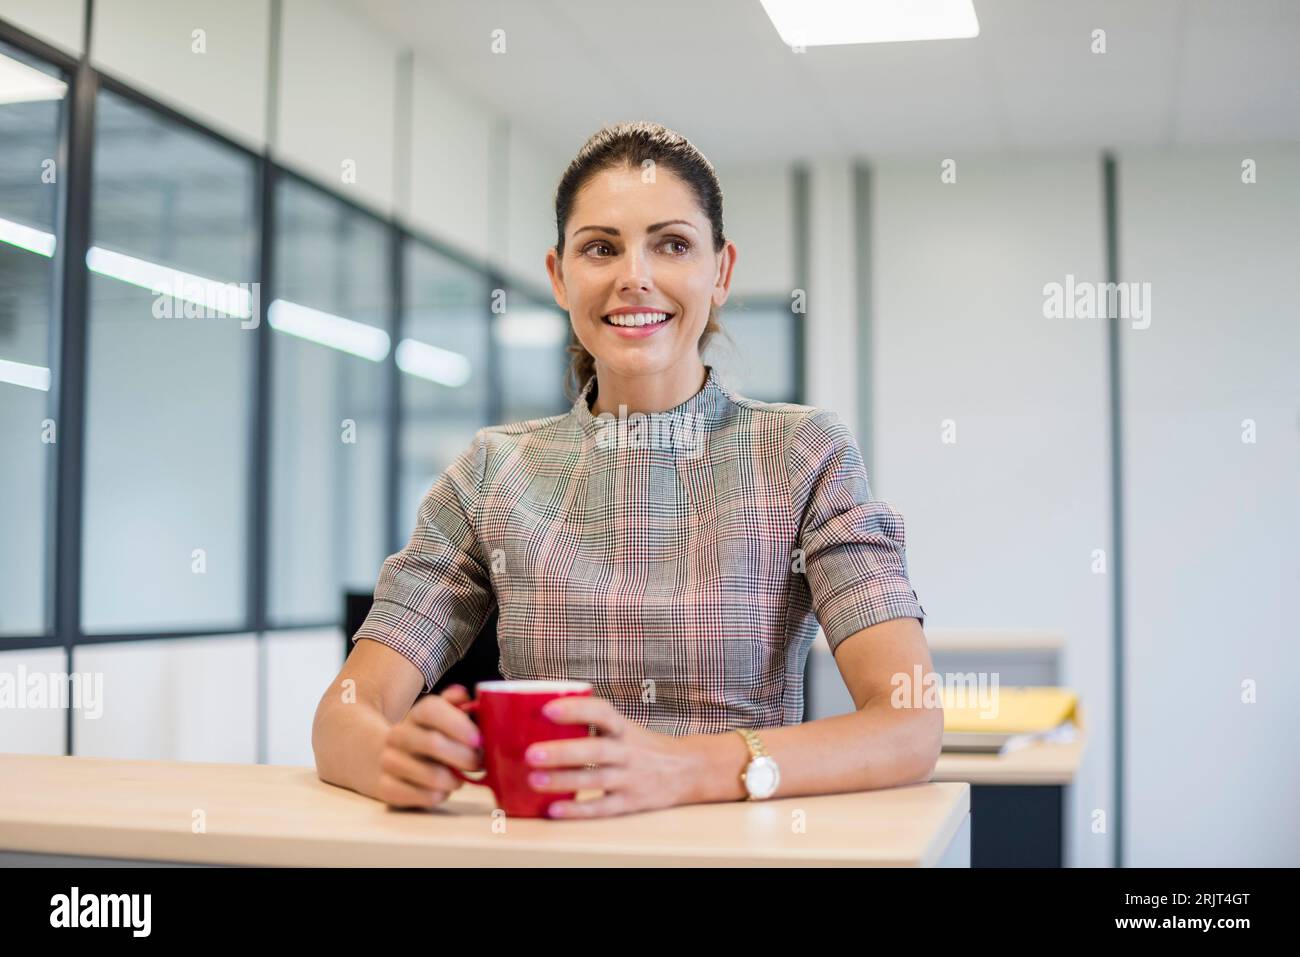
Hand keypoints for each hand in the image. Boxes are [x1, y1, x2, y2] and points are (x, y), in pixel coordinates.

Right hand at [376, 684, 481, 809]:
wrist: (392, 761)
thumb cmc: (431, 738)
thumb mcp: (444, 717)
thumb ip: (457, 704)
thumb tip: (466, 695)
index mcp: (416, 714)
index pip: (432, 709)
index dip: (458, 724)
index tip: (478, 739)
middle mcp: (398, 735)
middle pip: (433, 743)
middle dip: (464, 756)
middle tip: (478, 763)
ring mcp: (389, 761)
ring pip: (432, 775)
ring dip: (455, 779)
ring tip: (459, 777)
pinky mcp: (387, 788)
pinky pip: (425, 796)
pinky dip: (441, 795)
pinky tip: (442, 789)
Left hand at [524, 695, 696, 817]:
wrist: (689, 770)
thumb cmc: (645, 746)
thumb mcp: (627, 729)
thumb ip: (595, 725)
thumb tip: (543, 719)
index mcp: (625, 728)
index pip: (602, 712)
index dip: (576, 709)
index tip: (548, 709)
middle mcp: (629, 751)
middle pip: (596, 750)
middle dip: (562, 752)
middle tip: (531, 753)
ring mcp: (631, 778)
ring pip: (596, 779)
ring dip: (564, 780)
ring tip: (535, 780)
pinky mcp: (631, 802)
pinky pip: (603, 807)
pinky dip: (578, 809)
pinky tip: (555, 809)